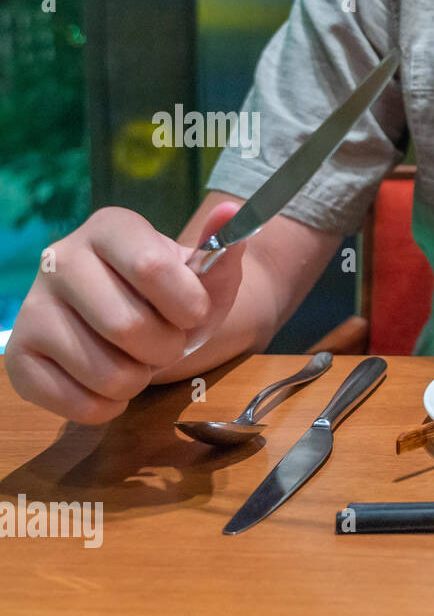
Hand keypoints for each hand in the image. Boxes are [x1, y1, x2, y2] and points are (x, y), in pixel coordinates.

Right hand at [6, 202, 245, 423]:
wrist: (144, 325)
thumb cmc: (177, 297)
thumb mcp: (209, 277)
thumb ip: (224, 249)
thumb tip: (231, 210)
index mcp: (110, 228)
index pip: (149, 267)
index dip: (187, 305)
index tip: (194, 312)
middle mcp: (60, 258)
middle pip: (127, 326)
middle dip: (167, 348)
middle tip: (166, 341)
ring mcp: (31, 307)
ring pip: (105, 372)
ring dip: (140, 379)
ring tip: (138, 359)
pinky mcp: (18, 356)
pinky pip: (75, 402)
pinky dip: (109, 406)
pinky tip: (110, 384)